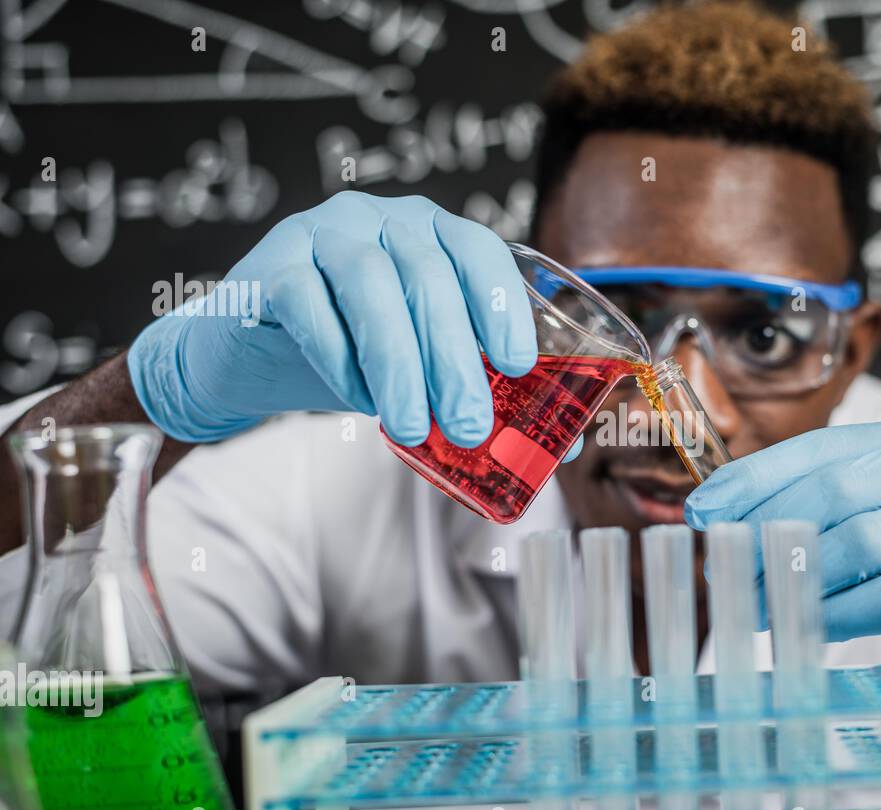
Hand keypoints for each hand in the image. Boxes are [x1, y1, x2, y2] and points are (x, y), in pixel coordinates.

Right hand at [128, 192, 535, 447]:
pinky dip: (339, 357)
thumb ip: (481, 391)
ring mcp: (323, 234)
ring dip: (398, 364)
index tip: (517, 365)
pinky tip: (358, 399)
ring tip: (412, 427)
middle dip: (453, 358)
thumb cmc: (351, 356)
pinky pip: (310, 304)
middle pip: (428, 278)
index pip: (478, 251)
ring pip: (372, 286)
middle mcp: (379, 220)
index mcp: (430, 232)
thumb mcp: (422, 368)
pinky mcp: (272, 265)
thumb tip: (560, 451)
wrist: (250, 359)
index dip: (500, 305)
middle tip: (467, 424)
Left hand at [683, 418, 880, 698]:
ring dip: (789, 580)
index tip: (702, 510)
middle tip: (716, 566)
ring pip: (849, 545)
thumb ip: (834, 515)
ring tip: (749, 603)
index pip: (818, 451)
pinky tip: (800, 628)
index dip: (752, 481)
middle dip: (761, 533)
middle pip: (827, 495)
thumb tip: (733, 526)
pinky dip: (832, 616)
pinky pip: (880, 597)